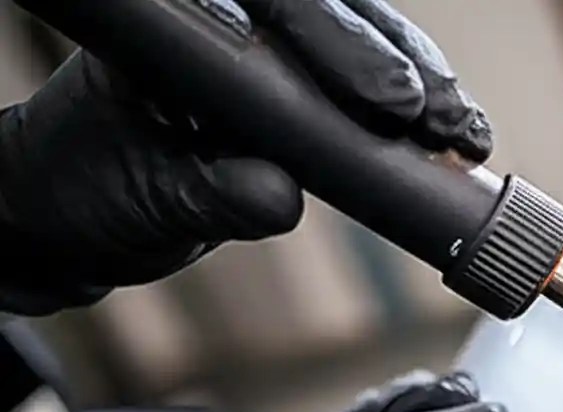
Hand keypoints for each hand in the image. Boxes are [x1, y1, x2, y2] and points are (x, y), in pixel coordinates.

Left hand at [0, 0, 491, 314]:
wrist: (78, 219)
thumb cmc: (87, 194)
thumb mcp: (148, 202)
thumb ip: (213, 196)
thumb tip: (281, 194)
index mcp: (174, 29)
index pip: (270, 13)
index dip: (341, 46)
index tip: (389, 100)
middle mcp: (227, 24)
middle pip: (331, 13)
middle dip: (398, 64)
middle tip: (443, 117)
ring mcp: (264, 53)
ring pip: (359, 39)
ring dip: (421, 85)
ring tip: (462, 130)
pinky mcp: (293, 89)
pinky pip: (361, 85)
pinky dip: (412, 115)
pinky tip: (453, 135)